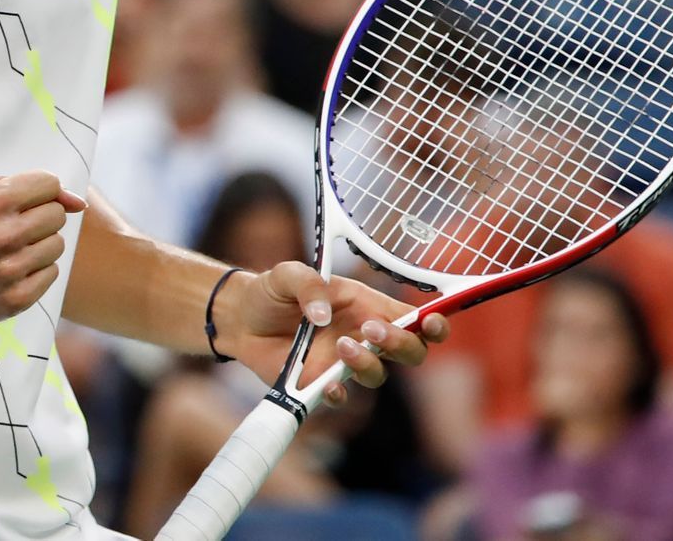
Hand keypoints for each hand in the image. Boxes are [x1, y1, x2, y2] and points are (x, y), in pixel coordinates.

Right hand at [0, 172, 86, 327]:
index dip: (39, 192)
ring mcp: (11, 270)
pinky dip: (36, 270)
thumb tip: (78, 202)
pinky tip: (13, 270)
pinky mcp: (16, 299)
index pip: (50, 184)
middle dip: (39, 217)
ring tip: (13, 250)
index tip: (26, 203)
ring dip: (39, 245)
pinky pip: (51, 274)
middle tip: (16, 228)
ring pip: (57, 245)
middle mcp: (5, 235)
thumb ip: (24, 187)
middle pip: (56, 215)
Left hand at [212, 261, 445, 398]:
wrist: (240, 319)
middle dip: (401, 344)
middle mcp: (363, 336)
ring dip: (368, 364)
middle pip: (409, 352)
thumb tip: (324, 317)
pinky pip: (342, 397)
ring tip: (340, 346)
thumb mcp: (288, 275)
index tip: (430, 322)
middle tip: (371, 330)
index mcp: (366, 305)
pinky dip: (339, 393)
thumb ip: (309, 285)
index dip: (433, 323)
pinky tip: (325, 382)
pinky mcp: (321, 384)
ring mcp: (344, 363)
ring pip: (379, 376)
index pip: (414, 317)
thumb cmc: (272, 291)